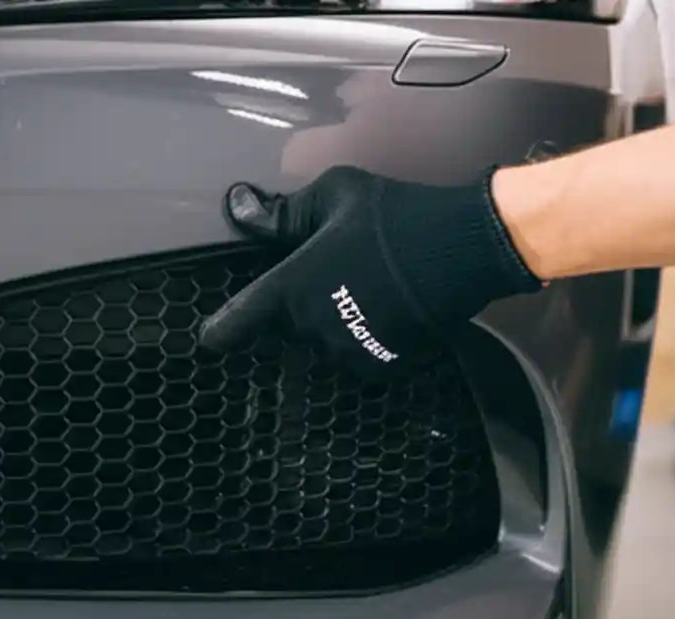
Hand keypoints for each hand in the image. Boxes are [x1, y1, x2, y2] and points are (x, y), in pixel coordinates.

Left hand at [197, 165, 543, 376]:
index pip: (234, 325)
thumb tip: (238, 206)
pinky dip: (363, 337)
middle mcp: (312, 329)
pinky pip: (357, 355)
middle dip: (297, 306)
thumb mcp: (331, 195)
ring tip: (364, 285)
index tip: (210, 335)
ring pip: (322, 341)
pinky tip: (385, 306)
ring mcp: (348, 352)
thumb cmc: (392, 216)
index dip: (218, 331)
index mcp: (290, 289)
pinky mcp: (382, 366)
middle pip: (285, 327)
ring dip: (331, 322)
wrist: (464, 248)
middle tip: (330, 272)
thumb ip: (278, 213)